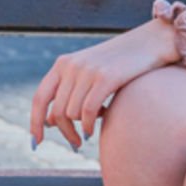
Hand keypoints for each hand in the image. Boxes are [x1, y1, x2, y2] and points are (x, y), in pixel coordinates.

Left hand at [29, 19, 177, 149]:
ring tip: (97, 122)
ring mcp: (88, 71)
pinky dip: (89, 126)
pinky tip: (96, 128)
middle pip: (56, 113)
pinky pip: (88, 112)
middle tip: (76, 144)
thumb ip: (69, 92)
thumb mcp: (89, 72)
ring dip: (82, 127)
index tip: (37, 143)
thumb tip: (50, 122)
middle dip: (65, 133)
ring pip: (72, 115)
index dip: (35, 122)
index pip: (39, 98)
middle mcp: (71, 66)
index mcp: (62, 64)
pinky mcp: (106, 77)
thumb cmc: (120, 63)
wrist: (151, 41)